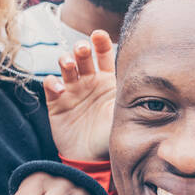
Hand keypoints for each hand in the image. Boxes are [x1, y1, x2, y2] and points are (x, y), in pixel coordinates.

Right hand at [43, 31, 115, 160]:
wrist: (90, 160)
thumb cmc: (110, 136)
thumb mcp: (121, 113)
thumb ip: (127, 94)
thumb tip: (143, 75)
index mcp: (107, 80)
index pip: (104, 55)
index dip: (100, 43)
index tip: (98, 35)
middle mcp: (89, 81)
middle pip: (83, 57)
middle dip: (81, 49)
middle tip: (82, 48)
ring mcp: (72, 90)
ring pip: (66, 66)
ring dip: (65, 61)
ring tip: (68, 64)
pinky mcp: (56, 102)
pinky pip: (50, 85)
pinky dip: (53, 83)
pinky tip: (60, 89)